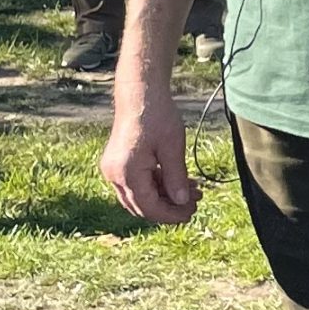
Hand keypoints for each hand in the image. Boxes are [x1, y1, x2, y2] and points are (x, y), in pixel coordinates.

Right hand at [102, 87, 197, 224]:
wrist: (141, 94)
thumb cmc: (157, 117)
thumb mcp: (173, 149)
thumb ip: (176, 179)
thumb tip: (181, 203)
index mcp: (126, 173)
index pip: (149, 207)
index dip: (171, 214)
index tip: (192, 213)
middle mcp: (114, 174)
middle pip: (142, 205)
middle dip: (169, 208)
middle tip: (195, 204)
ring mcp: (113, 169)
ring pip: (139, 195)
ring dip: (164, 197)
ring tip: (193, 191)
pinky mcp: (117, 163)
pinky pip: (136, 183)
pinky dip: (156, 185)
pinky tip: (179, 182)